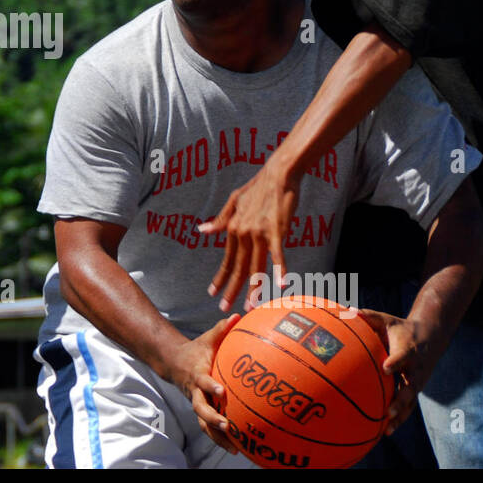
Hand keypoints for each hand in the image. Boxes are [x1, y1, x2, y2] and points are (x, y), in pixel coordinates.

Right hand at [166, 314, 241, 453]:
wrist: (174, 363)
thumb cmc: (197, 350)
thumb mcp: (208, 338)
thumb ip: (222, 329)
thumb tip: (238, 316)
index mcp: (197, 373)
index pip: (203, 380)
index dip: (210, 385)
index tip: (221, 390)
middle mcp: (195, 392)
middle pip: (200, 407)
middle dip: (212, 417)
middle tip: (226, 424)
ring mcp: (196, 403)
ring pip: (203, 423)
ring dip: (216, 435)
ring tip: (234, 447)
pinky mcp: (201, 411)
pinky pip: (208, 428)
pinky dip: (220, 440)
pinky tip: (236, 449)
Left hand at [200, 163, 299, 310]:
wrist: (277, 174)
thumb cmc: (258, 188)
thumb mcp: (233, 202)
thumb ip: (220, 219)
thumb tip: (201, 231)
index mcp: (233, 228)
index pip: (226, 259)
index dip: (219, 277)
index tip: (212, 293)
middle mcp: (243, 233)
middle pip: (237, 267)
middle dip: (231, 290)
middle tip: (224, 308)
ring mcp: (259, 232)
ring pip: (255, 265)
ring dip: (253, 287)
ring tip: (250, 305)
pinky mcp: (276, 230)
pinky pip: (277, 253)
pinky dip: (279, 269)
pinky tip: (281, 284)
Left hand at [353, 308, 439, 435]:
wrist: (430, 337)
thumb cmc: (400, 328)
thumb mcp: (386, 319)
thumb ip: (368, 316)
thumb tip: (347, 310)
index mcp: (408, 349)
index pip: (403, 356)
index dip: (396, 362)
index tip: (386, 368)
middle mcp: (414, 368)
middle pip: (410, 386)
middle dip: (400, 399)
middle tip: (388, 410)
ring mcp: (416, 382)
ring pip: (409, 402)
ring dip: (399, 415)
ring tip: (386, 429)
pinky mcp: (415, 390)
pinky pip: (407, 407)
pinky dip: (399, 420)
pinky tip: (385, 432)